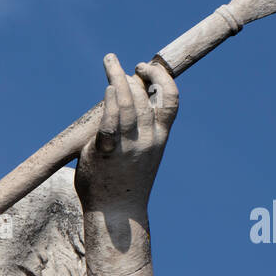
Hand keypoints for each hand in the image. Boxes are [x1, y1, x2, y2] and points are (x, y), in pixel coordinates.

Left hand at [75, 54, 178, 214]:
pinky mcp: (105, 153)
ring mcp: (127, 146)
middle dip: (131, 76)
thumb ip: (136, 130)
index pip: (170, 99)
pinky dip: (110, 101)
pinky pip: (110, 122)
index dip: (160, 76)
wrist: (117, 213)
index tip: (145, 66)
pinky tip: (106, 89)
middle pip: (145, 95)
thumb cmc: (125, 183)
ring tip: (110, 61)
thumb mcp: (140, 153)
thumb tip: (124, 101)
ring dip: (118, 77)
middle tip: (117, 68)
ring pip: (128, 102)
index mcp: (159, 137)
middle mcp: (147, 138)